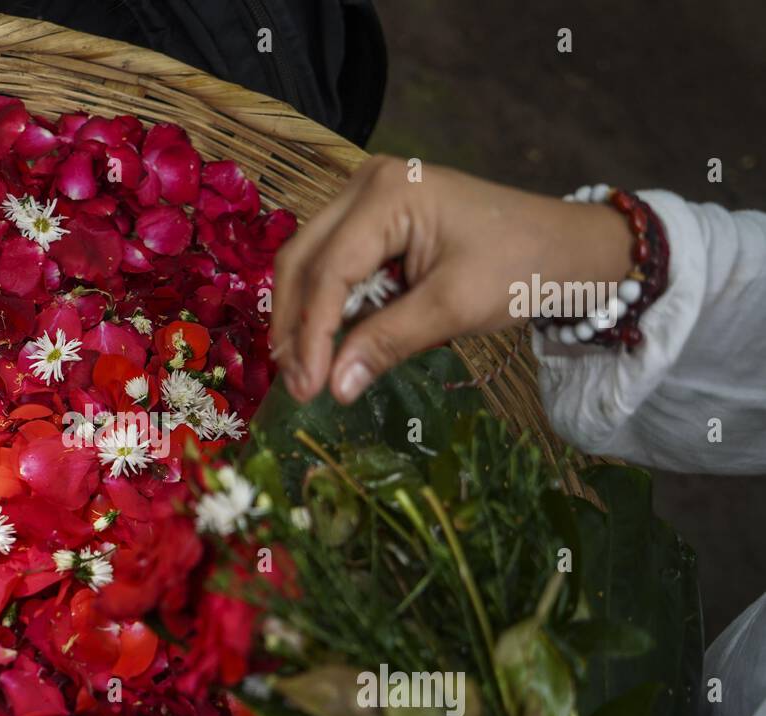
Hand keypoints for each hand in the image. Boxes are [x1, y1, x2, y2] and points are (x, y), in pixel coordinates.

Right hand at [270, 156, 633, 404]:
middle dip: (294, 326)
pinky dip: (324, 307)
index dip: (312, 333)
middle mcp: (365, 184)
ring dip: (302, 318)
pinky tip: (323, 344)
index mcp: (388, 193)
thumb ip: (388, 342)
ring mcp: (366, 197)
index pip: (329, 271)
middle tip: (297, 384)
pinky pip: (331, 264)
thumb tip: (334, 388)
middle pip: (302, 260)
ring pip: (308, 263)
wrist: (566, 245)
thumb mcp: (454, 308)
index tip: (308, 388)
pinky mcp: (372, 218)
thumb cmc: (521, 267)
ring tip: (304, 372)